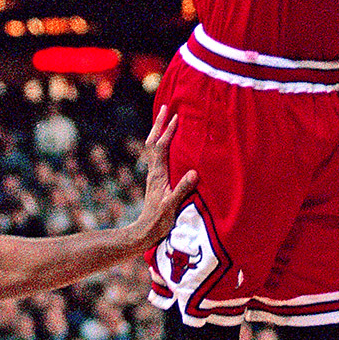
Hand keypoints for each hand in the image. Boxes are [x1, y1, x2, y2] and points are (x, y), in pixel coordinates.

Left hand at [131, 105, 197, 249]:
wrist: (144, 232)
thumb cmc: (159, 221)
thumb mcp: (172, 205)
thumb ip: (182, 189)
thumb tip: (194, 172)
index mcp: (158, 174)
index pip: (161, 147)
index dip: (168, 131)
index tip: (176, 116)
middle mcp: (154, 171)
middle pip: (153, 142)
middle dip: (159, 124)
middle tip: (165, 107)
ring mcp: (154, 175)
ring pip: (153, 147)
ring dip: (159, 131)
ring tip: (165, 119)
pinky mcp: (156, 181)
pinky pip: (157, 155)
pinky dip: (161, 143)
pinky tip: (167, 144)